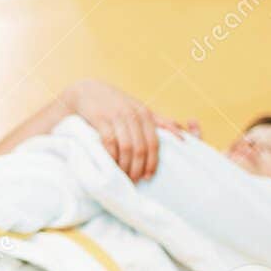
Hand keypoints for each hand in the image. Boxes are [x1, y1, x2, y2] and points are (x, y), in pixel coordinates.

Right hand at [65, 79, 182, 181]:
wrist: (88, 91)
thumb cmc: (116, 103)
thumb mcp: (139, 108)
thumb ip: (159, 121)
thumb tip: (181, 133)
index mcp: (144, 113)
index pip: (154, 142)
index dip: (152, 162)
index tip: (149, 176)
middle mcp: (132, 114)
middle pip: (141, 148)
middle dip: (138, 167)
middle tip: (135, 180)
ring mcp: (116, 117)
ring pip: (126, 147)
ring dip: (125, 165)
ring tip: (123, 176)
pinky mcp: (100, 119)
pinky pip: (109, 142)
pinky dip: (111, 157)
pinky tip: (111, 165)